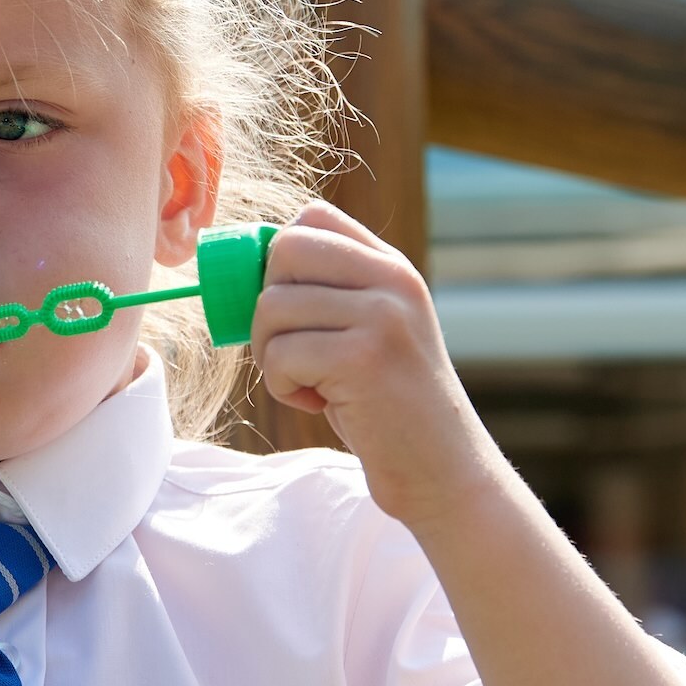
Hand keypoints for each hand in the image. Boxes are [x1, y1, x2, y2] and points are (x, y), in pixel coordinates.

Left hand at [250, 200, 480, 522]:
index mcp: (392, 268)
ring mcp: (382, 316)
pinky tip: (318, 402)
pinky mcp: (363, 358)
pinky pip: (281, 355)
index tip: (290, 310)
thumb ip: (328, 293)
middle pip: (285, 250)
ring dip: (272, 355)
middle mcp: (392, 280)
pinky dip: (283, 387)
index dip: (280, 259)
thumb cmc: (388, 406)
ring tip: (309, 383)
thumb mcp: (369, 332)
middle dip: (267, 304)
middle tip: (291, 349)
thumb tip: (243, 268)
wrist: (442, 469)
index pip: (314, 216)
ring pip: (272, 307)